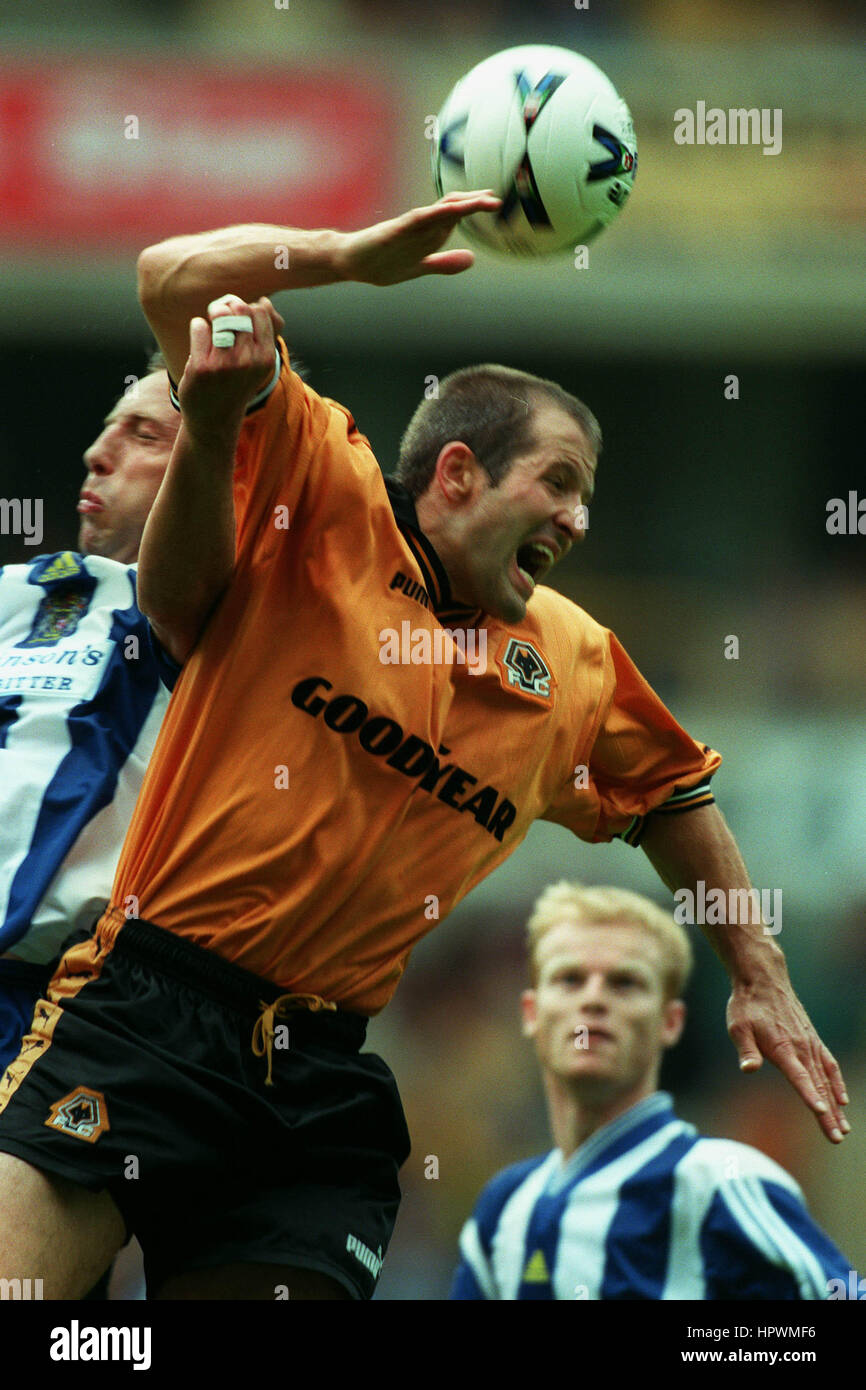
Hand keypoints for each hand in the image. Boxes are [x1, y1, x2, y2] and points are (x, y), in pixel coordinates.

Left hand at [177, 294, 283, 440]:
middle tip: (220, 315)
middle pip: (240, 308)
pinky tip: (200, 342)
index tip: (237, 317)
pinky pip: (199, 326)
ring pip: (220, 314)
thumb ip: (262, 334)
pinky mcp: (202, 366)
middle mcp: (248, 360)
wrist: (214, 421)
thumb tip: (264, 301)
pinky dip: (198, 328)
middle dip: (228, 305)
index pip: (259, 311)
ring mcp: (225, 364)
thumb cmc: (235, 385)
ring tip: (211, 323)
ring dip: (213, 313)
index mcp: (265, 358)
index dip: (246, 307)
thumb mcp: (257, 363)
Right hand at [336, 191, 502, 284]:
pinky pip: (415, 222)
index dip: (473, 209)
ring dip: (458, 206)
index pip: (453, 216)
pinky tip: (446, 211)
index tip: (493, 203)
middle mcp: (419, 227)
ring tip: (478, 201)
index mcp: (426, 234)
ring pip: (437, 214)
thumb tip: (472, 259)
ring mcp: (405, 229)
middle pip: (449, 210)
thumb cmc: (381, 262)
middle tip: (494, 198)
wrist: (347, 262)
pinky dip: (431, 215)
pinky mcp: (392, 233)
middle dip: (471, 204)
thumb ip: (444, 262)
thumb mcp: (419, 266)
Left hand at [727, 967, 848, 1142]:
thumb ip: (746, 1050)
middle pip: (817, 1085)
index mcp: (782, 1047)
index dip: (809, 1094)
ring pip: (826, 1078)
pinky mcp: (812, 1040)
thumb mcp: (738, 1026)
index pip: (799, 1076)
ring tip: (843, 1128)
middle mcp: (801, 1047)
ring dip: (835, 1104)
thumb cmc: (746, 1005)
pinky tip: (842, 1098)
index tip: (821, 1112)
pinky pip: (829, 1064)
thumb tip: (748, 1069)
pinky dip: (836, 1082)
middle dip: (828, 1113)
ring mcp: (809, 1044)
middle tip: (837, 1137)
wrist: (762, 979)